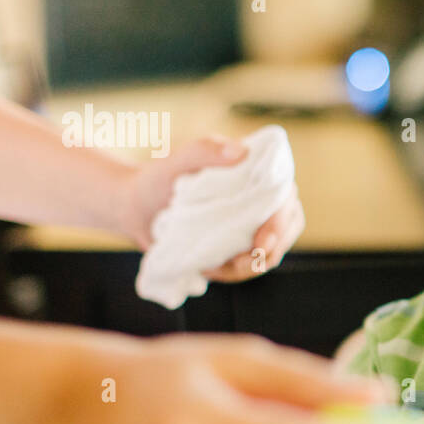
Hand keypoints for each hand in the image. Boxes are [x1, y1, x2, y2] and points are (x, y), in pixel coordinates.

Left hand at [119, 134, 305, 280]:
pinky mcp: (240, 245)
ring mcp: (254, 224)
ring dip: (249, 266)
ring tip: (216, 268)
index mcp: (257, 172)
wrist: (137, 208)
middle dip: (269, 252)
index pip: (285, 198)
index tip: (262, 244)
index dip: (280, 223)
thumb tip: (241, 152)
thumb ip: (204, 150)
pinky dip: (234, 272)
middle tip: (238, 264)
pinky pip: (251, 265)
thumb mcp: (175, 161)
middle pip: (287, 228)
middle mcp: (262, 198)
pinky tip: (209, 268)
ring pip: (272, 252)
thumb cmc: (156, 179)